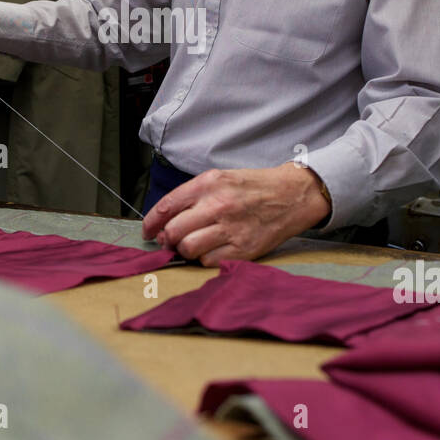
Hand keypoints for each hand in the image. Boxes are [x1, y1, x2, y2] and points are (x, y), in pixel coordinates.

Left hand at [142, 163, 330, 265]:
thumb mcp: (220, 178)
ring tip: (192, 244)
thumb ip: (192, 196)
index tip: (148, 231)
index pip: (166, 206)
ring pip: (188, 249)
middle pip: (173, 232)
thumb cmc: (253, 187)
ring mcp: (230, 229)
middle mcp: (217, 206)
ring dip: (185, 250)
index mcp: (208, 184)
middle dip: (166, 239)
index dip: (150, 223)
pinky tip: (212, 249)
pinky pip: (208, 261)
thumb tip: (164, 222)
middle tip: (169, 241)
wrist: (291, 195)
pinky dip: (205, 259)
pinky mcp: (243, 249)